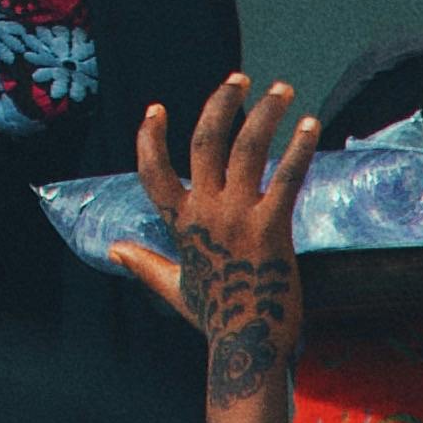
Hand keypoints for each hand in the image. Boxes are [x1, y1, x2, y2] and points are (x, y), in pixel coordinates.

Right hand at [107, 72, 317, 403]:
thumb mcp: (173, 288)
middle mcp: (206, 212)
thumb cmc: (215, 318)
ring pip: (246, 148)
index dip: (151, 137)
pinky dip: (298, 147)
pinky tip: (310, 124)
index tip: (156, 109)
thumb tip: (113, 250)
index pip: (154, 171)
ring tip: (280, 88)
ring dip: (264, 112)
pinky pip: (285, 177)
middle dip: (221, 103)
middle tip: (240, 78)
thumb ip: (144, 263)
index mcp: (181, 224)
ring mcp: (238, 217)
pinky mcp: (273, 227)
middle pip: (206, 142)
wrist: (249, 343)